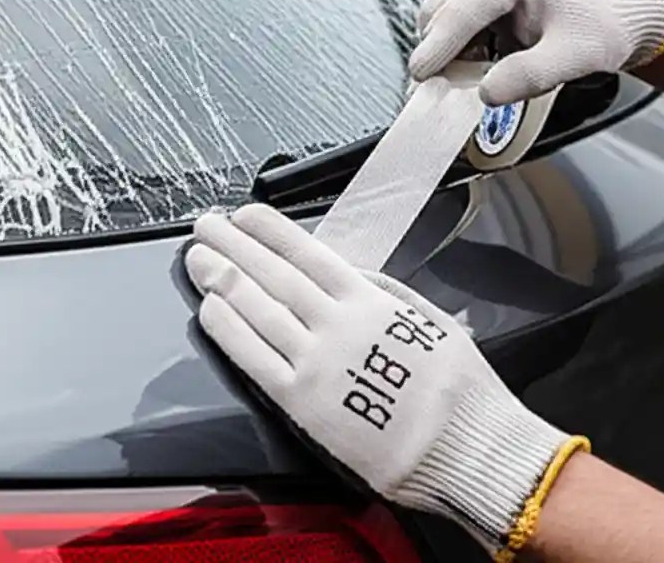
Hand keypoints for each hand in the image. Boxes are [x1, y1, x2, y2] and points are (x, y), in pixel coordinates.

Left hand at [185, 203, 580, 556]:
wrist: (466, 448)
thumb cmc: (458, 392)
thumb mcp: (431, 320)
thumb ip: (387, 293)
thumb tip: (352, 273)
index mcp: (370, 302)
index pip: (308, 253)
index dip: (271, 231)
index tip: (245, 215)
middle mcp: (338, 325)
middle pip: (274, 275)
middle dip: (235, 246)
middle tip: (207, 226)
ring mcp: (317, 363)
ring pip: (258, 310)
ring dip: (222, 280)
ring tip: (198, 258)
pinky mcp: (303, 403)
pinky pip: (255, 360)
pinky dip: (229, 332)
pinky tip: (210, 310)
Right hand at [409, 0, 663, 105]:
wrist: (613, 17)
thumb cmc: (598, 31)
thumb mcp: (575, 58)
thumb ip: (531, 75)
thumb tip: (485, 94)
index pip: (458, 14)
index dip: (437, 49)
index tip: (419, 77)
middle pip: (438, 15)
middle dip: (441, 54)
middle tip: (454, 92)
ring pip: (436, 19)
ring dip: (448, 52)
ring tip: (481, 73)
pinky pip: (447, 23)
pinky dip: (455, 48)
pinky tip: (481, 63)